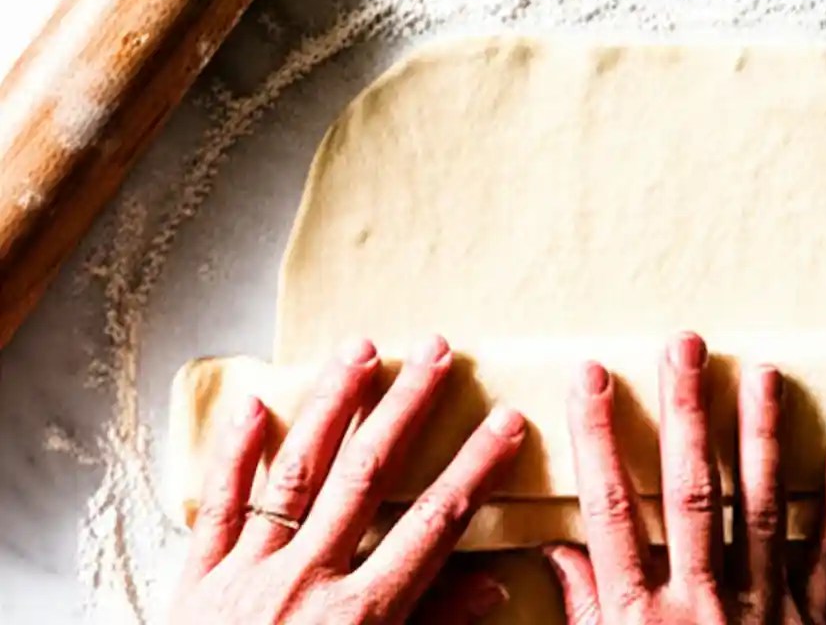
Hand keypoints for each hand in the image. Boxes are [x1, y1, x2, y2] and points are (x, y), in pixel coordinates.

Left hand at [173, 337, 526, 623]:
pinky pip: (219, 505)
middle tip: (439, 351)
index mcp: (362, 614)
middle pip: (369, 475)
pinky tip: (258, 403)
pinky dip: (235, 453)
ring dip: (334, 404)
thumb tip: (494, 584)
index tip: (506, 422)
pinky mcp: (197, 579)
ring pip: (298, 471)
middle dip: (408, 407)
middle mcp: (308, 579)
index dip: (475, 467)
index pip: (435, 523)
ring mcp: (248, 573)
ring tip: (363, 349)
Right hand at [545, 332, 825, 624]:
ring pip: (763, 510)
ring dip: (761, 437)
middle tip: (685, 346)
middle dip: (686, 413)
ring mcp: (766, 614)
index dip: (600, 441)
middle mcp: (703, 607)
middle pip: (692, 493)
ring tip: (760, 374)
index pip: (613, 512)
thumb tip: (559, 551)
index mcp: (642, 620)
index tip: (591, 378)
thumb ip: (585, 613)